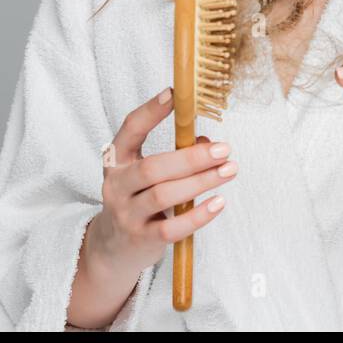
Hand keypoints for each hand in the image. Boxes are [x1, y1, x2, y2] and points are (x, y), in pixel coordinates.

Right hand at [85, 86, 237, 280]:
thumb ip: (176, 155)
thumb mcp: (148, 174)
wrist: (113, 248)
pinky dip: (198, 215)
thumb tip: (210, 143)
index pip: (129, 130)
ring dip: (201, 182)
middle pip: (152, 168)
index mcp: (116, 161)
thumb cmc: (138, 199)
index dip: (150, 111)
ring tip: (229, 170)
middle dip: (191, 158)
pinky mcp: (141, 239)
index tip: (174, 94)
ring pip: (163, 196)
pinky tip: (219, 203)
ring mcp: (126, 214)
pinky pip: (172, 228)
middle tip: (224, 149)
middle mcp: (116, 186)